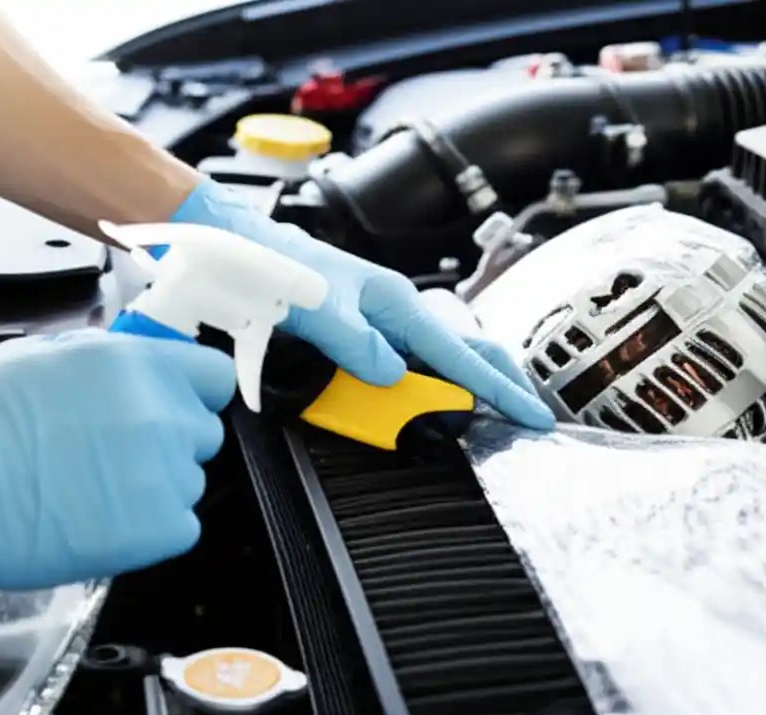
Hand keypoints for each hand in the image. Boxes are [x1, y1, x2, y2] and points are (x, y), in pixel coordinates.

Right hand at [0, 330, 235, 591]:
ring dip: (156, 488)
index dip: (194, 393)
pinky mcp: (160, 529)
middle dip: (170, 444)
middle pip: (203, 432)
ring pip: (189, 482)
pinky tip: (100, 522)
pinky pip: (180, 527)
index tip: (176, 407)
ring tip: (93, 491)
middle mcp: (163, 415)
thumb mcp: (45, 356)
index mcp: (139, 365)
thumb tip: (137, 367)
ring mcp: (167, 474)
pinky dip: (150, 532)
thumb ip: (110, 360)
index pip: (214, 376)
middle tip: (114, 457)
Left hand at [171, 179, 554, 429]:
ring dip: (463, 389)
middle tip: (523, 417)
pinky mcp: (362, 335)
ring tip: (489, 412)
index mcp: (396, 303)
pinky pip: (407, 366)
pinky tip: (429, 399)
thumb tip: (392, 376)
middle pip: (465, 354)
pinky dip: (426, 387)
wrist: (235, 247)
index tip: (530, 416)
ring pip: (439, 362)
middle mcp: (395, 313)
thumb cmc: (273, 267)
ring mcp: (381, 324)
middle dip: (498, 385)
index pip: (460, 356)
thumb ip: (356, 345)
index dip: (499, 390)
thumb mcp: (315, 309)